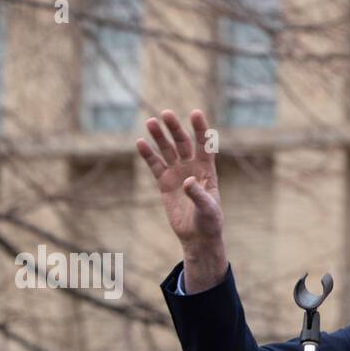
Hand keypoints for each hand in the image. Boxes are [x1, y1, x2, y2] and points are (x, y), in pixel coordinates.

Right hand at [136, 109, 226, 291]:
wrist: (197, 236)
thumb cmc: (209, 222)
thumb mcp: (208, 209)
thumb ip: (199, 194)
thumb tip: (188, 181)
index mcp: (207, 171)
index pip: (204, 145)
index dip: (200, 130)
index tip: (195, 113)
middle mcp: (192, 168)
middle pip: (183, 143)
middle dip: (175, 129)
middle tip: (166, 114)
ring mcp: (177, 173)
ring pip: (167, 150)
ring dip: (159, 137)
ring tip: (151, 122)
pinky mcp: (164, 183)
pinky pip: (155, 165)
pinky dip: (148, 154)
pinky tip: (140, 142)